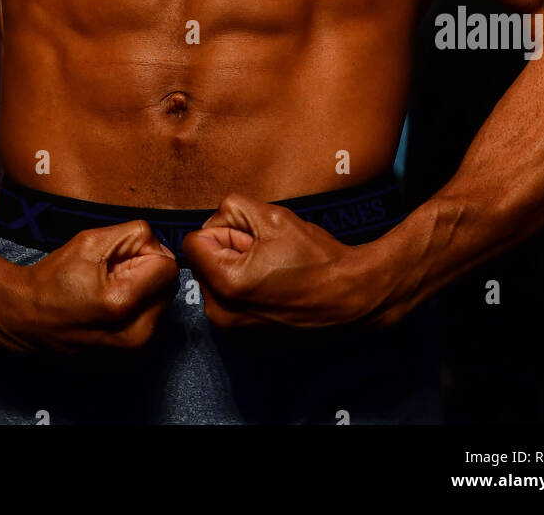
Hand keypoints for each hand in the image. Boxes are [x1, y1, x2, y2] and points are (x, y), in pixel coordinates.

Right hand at [0, 219, 179, 352]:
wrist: (24, 320)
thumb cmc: (52, 280)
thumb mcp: (91, 241)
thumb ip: (135, 235)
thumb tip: (159, 245)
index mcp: (122, 305)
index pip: (167, 266)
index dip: (145, 253)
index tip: (119, 258)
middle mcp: (135, 336)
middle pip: (168, 286)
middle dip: (147, 272)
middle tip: (113, 273)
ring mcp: (134, 353)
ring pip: (161, 303)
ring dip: (143, 290)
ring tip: (109, 291)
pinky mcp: (131, 360)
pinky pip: (151, 321)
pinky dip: (137, 309)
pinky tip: (111, 308)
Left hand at [183, 194, 377, 328]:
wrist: (350, 297)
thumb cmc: (316, 258)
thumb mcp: (272, 216)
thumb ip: (231, 208)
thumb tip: (213, 220)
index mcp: (225, 284)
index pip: (194, 241)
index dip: (223, 231)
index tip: (251, 239)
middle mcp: (221, 313)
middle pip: (203, 261)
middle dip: (228, 250)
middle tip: (266, 254)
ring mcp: (232, 329)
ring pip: (215, 278)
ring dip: (236, 267)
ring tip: (272, 270)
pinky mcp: (244, 336)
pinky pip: (228, 298)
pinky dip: (244, 287)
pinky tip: (272, 285)